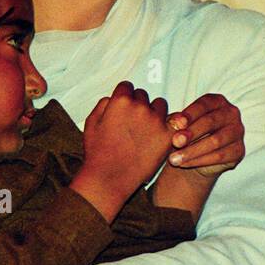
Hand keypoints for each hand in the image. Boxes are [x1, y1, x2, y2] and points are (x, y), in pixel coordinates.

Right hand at [77, 81, 172, 202]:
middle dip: (138, 104)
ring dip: (154, 112)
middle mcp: (140, 107)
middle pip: (143, 94)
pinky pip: (174, 121)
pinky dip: (169, 124)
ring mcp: (156, 121)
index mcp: (120, 101)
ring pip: (160, 105)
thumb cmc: (98, 152)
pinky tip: (160, 132)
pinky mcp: (168, 135)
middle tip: (132, 120)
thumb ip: (102, 104)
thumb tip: (112, 98)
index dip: (124, 95)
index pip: (127, 86)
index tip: (123, 105)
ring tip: (146, 127)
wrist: (110, 177)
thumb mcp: (91, 123)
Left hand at [165, 93, 243, 176]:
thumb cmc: (186, 134)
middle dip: (191, 133)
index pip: (204, 105)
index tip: (176, 123)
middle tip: (175, 142)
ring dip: (192, 150)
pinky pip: (219, 156)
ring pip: (215, 141)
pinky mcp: (238, 151)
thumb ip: (177, 122)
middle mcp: (231, 114)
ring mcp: (237, 132)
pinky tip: (184, 163)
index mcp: (217, 101)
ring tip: (175, 158)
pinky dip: (199, 160)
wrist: (195, 157)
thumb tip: (176, 123)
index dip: (189, 114)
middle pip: (210, 122)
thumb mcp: (179, 125)